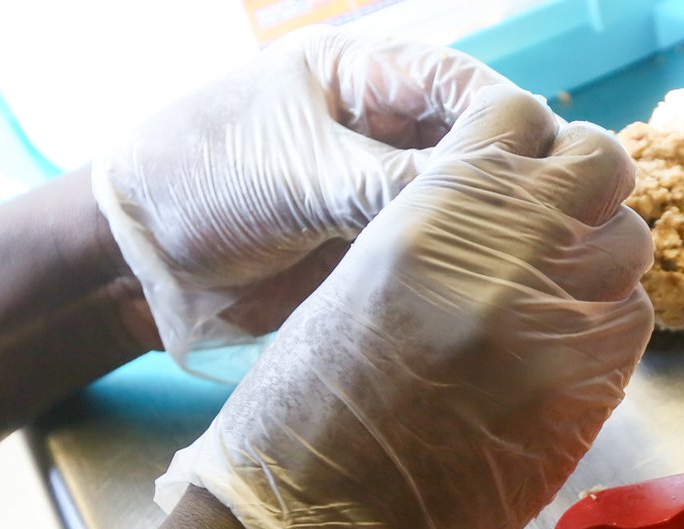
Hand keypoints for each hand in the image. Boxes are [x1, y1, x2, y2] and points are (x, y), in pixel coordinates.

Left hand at [93, 17, 505, 362]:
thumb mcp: (300, 172)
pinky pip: (435, 257)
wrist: (131, 260)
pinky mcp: (373, 250)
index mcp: (364, 75)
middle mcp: (384, 129)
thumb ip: (393, 181)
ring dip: (492, 236)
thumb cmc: (197, 179)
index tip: (545, 174)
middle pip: (481, 147)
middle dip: (515, 184)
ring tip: (532, 269)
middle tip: (552, 231)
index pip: (469, 87)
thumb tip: (495, 197)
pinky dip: (461, 275)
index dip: (514, 124)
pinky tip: (489, 298)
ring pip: (464, 208)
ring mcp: (381, 191)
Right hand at [155, 88, 654, 528]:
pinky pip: (633, 324)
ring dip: (603, 259)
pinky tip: (565, 347)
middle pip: (602, 166)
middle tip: (558, 224)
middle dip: (585, 186)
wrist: (318, 528)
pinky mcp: (589, 398)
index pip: (523, 116)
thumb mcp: (362, 278)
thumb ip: (443, 227)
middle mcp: (509, 261)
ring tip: (557, 294)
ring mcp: (560, 331)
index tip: (522, 169)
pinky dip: (610, 323)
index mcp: (432, 217)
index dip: (529, 139)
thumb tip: (515, 205)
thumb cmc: (312, 411)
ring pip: (631, 246)